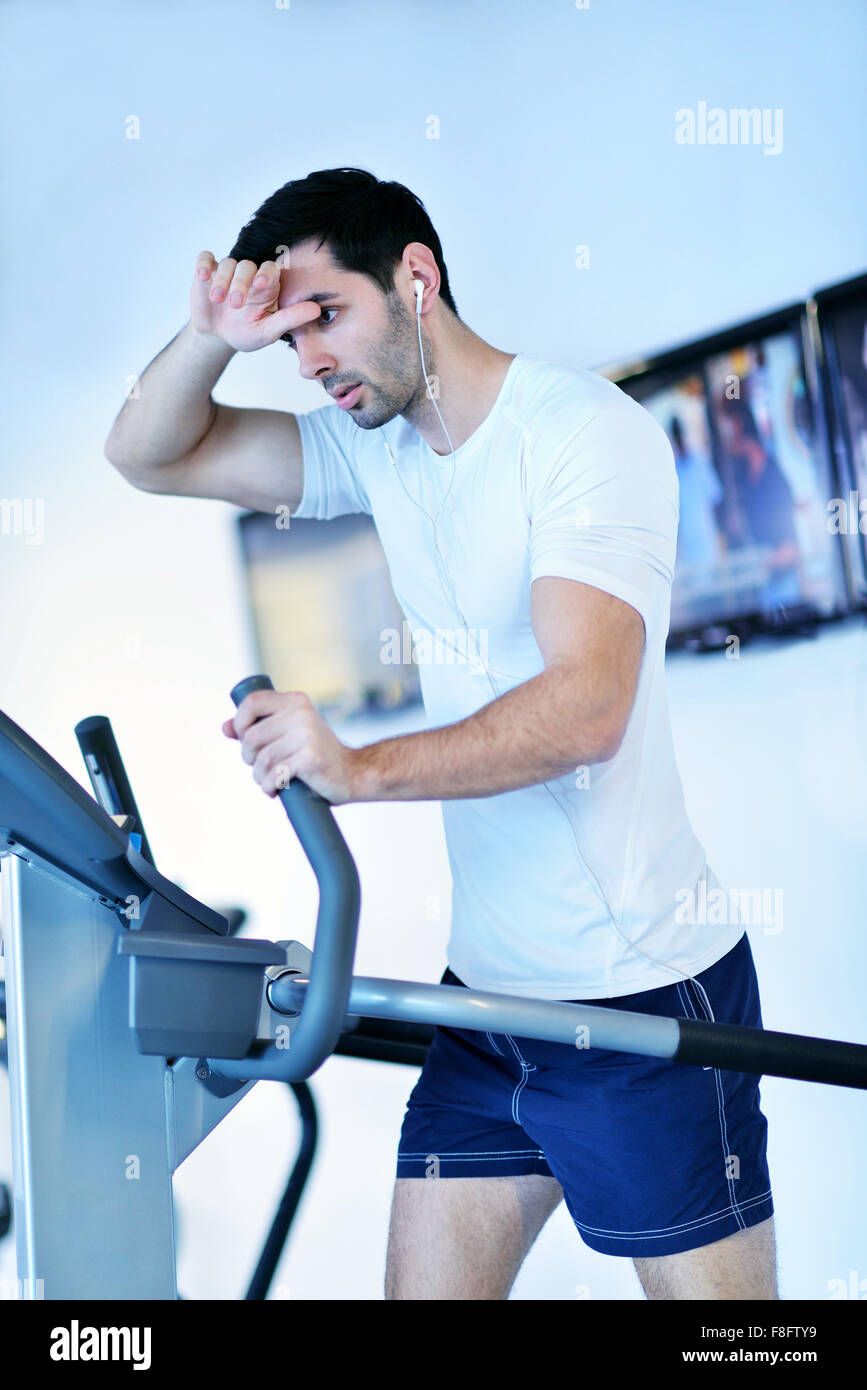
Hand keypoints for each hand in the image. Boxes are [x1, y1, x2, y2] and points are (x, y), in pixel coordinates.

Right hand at [190, 252, 320, 352]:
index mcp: (267, 286)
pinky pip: (206, 258)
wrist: (218, 336)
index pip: (271, 270)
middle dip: (241, 283)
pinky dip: (204, 264)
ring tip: (217, 299)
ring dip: (222, 280)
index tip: (261, 285)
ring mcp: (228, 271)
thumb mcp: (269, 331)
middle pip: (247, 266)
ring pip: (227, 263)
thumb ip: (290, 319)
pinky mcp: (208, 272)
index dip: (266, 274)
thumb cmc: (247, 333)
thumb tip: (317, 310)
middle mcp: (249, 274)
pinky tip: (203, 275)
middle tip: (235, 304)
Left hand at [223, 688, 359, 804]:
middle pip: (252, 736)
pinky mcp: (310, 758)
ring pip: (262, 758)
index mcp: (295, 702)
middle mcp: (301, 714)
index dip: (239, 721)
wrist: (352, 773)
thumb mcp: (290, 733)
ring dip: (259, 776)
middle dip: (248, 758)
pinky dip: (269, 787)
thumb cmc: (316, 754)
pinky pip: (275, 774)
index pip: (253, 701)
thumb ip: (260, 727)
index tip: (243, 738)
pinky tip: (276, 789)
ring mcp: (307, 735)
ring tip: (269, 781)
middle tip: (260, 767)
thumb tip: (225, 728)